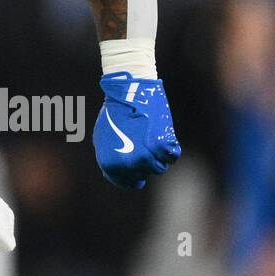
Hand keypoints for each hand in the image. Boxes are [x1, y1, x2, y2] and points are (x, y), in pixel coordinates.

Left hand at [92, 73, 180, 189]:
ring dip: (158, 156)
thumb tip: (114, 172)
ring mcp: (144, 156)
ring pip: (159, 167)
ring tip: (150, 137)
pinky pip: (172, 156)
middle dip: (145, 163)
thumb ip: (110, 157)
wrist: (127, 92)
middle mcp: (127, 164)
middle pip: (144, 174)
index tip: (139, 176)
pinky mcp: (161, 146)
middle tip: (143, 144)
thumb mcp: (103, 138)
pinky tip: (161, 134)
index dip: (133, 179)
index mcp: (109, 164)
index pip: (125, 183)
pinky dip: (170, 147)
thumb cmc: (115, 112)